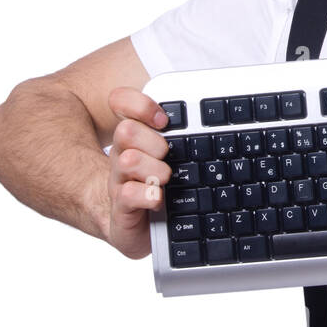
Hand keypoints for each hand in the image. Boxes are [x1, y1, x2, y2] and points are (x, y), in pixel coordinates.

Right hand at [105, 87, 171, 257]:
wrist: (132, 225)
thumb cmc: (153, 184)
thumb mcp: (166, 154)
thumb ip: (179, 131)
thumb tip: (208, 117)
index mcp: (133, 136)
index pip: (120, 101)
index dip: (141, 105)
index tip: (163, 120)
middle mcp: (122, 155)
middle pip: (125, 130)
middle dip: (153, 140)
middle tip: (167, 154)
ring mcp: (119, 181)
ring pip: (127, 160)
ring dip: (154, 169)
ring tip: (165, 179)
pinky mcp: (121, 208)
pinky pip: (127, 195)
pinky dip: (147, 194)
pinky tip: (157, 198)